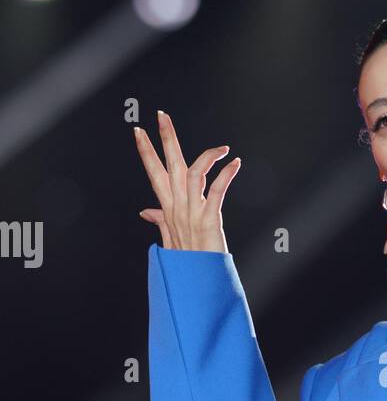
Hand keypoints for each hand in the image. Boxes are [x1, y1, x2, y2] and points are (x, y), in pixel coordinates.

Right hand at [134, 110, 240, 251]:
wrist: (197, 285)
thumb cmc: (187, 263)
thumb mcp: (170, 239)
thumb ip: (159, 221)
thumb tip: (144, 211)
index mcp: (168, 209)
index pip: (154, 174)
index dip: (147, 152)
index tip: (138, 131)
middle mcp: (177, 208)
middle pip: (169, 167)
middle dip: (165, 139)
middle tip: (161, 115)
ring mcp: (192, 213)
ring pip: (192, 174)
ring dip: (206, 156)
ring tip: (222, 147)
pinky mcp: (209, 220)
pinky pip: (216, 191)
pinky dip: (226, 175)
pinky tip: (234, 163)